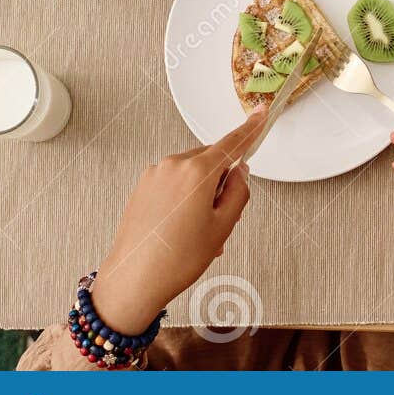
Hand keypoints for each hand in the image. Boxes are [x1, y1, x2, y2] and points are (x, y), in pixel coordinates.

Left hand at [88, 110, 264, 334]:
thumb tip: (239, 173)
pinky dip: (184, 198)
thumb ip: (238, 191)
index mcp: (197, 172)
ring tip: (197, 232)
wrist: (132, 281)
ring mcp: (154, 175)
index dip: (251, 128)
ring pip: (192, 173)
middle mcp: (173, 166)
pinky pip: (174, 182)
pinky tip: (181, 229)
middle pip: (211, 161)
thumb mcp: (223, 226)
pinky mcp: (142, 187)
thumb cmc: (175, 259)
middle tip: (219, 218)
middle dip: (221, 181)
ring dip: (201, 193)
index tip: (261, 113)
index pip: (232, 143)